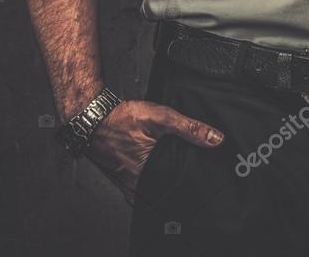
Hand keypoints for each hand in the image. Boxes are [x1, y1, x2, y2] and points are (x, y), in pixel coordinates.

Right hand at [83, 99, 224, 204]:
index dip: (193, 182)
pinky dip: (153, 179)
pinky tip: (159, 168)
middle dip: (180, 183)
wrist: (92, 118)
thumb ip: (189, 128)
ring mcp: (128, 185)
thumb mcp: (160, 117)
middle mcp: (137, 186)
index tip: (206, 176)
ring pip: (155, 189)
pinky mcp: (124, 179)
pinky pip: (143, 186)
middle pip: (167, 190)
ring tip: (178, 169)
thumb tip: (216, 139)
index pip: (179, 188)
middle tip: (193, 171)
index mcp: (148, 175)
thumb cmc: (122, 118)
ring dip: (166, 182)